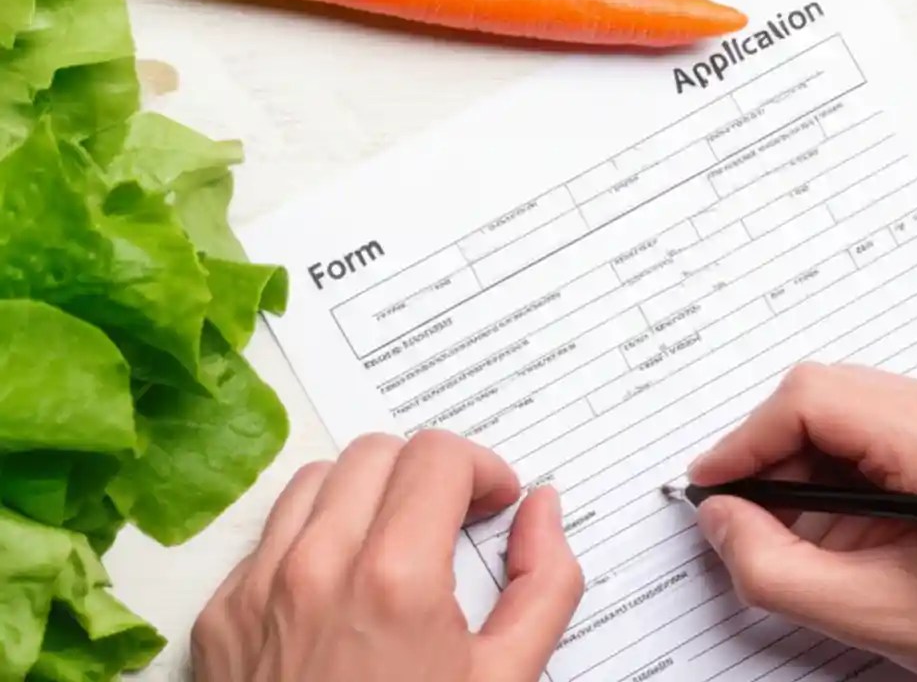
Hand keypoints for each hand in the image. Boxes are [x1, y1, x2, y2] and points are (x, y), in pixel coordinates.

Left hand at [192, 431, 583, 681]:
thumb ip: (545, 584)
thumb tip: (544, 512)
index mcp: (395, 579)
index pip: (439, 455)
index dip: (484, 468)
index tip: (497, 501)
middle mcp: (315, 568)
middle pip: (378, 451)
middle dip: (429, 472)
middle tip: (456, 518)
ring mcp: (255, 589)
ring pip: (316, 480)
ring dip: (367, 493)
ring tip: (397, 542)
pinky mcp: (218, 617)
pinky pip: (268, 537)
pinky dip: (312, 538)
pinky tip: (341, 587)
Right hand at [688, 363, 916, 681]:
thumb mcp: (872, 614)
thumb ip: (773, 568)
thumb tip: (720, 518)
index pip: (812, 400)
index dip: (746, 441)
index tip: (714, 484)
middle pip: (826, 393)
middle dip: (773, 451)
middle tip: (747, 512)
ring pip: (847, 404)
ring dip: (806, 460)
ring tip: (801, 530)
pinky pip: (878, 422)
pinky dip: (840, 465)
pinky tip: (843, 523)